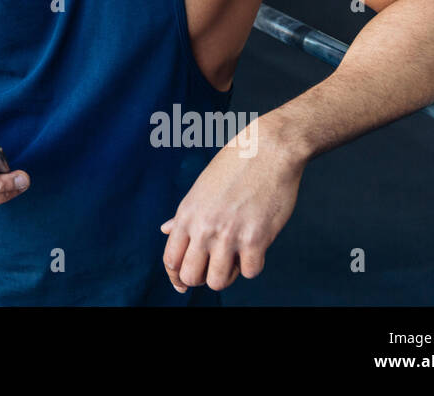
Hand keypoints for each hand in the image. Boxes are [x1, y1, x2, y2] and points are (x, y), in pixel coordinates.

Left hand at [159, 124, 304, 292]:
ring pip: (218, 281)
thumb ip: (184, 215)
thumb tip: (166, 231)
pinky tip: (255, 249)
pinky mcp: (256, 239)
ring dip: (227, 275)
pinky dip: (252, 265)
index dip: (175, 276)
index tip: (182, 283)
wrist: (268, 150)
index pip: (171, 259)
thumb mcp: (201, 187)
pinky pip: (250, 272)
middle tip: (213, 269)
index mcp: (187, 214)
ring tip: (234, 259)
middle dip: (200, 278)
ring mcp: (229, 235)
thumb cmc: (235, 164)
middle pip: (191, 276)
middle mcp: (203, 227)